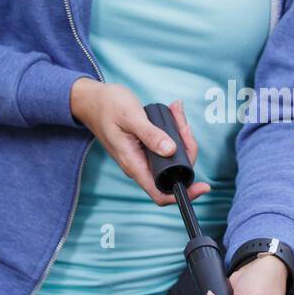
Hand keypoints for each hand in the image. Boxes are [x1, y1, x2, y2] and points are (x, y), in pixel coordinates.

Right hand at [70, 80, 209, 205]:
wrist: (91, 101)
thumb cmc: (106, 107)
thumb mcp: (130, 116)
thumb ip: (150, 134)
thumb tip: (171, 150)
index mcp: (134, 164)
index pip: (161, 193)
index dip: (184, 194)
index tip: (202, 187)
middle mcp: (140, 165)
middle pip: (174, 172)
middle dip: (187, 150)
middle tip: (184, 124)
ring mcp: (143, 157)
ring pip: (173, 157)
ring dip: (182, 137)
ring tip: (177, 112)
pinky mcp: (146, 147)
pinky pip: (167, 146)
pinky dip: (176, 132)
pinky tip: (174, 115)